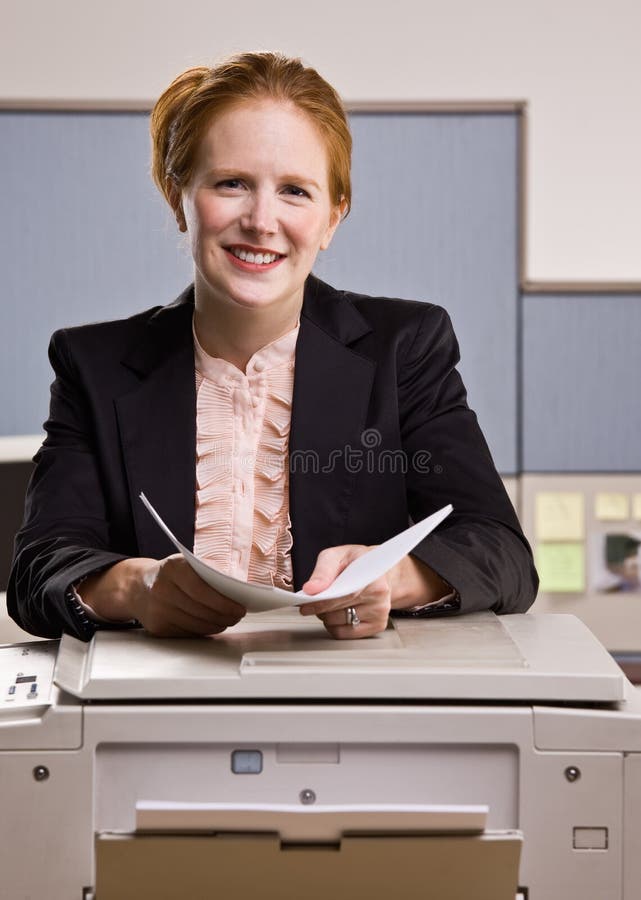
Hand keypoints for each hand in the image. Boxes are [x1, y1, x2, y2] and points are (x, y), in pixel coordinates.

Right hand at [80, 555, 246, 637]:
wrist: (137, 588)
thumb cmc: (169, 574)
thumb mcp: (185, 564)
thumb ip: (207, 572)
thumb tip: (236, 589)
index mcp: (172, 568)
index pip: (201, 589)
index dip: (223, 602)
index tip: (239, 608)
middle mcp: (162, 589)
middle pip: (201, 610)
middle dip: (225, 616)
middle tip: (238, 615)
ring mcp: (158, 611)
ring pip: (197, 625)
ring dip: (217, 625)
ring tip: (228, 620)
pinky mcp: (158, 628)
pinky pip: (188, 633)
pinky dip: (204, 631)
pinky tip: (212, 624)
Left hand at [298, 545, 390, 638]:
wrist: (379, 569)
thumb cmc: (357, 561)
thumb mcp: (338, 555)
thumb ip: (323, 570)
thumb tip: (310, 589)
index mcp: (372, 575)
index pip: (345, 594)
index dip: (322, 601)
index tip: (305, 604)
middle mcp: (379, 596)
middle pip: (340, 611)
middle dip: (319, 608)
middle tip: (310, 603)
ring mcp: (379, 613)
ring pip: (339, 625)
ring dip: (326, 617)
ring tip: (328, 604)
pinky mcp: (377, 626)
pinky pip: (345, 634)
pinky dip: (334, 626)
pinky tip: (337, 614)